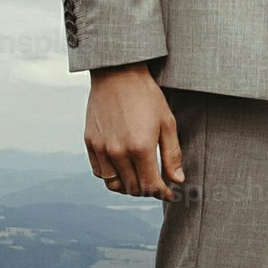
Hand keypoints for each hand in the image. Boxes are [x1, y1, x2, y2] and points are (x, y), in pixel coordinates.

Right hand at [85, 64, 183, 198]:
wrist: (118, 74)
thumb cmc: (147, 96)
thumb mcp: (167, 123)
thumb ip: (172, 155)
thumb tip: (177, 180)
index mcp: (141, 148)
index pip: (151, 186)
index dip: (163, 193)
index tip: (170, 193)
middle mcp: (118, 152)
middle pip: (133, 188)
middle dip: (148, 190)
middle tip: (157, 183)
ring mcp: (101, 148)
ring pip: (114, 185)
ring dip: (128, 186)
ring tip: (139, 178)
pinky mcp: (90, 143)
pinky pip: (99, 172)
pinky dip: (112, 176)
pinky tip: (123, 167)